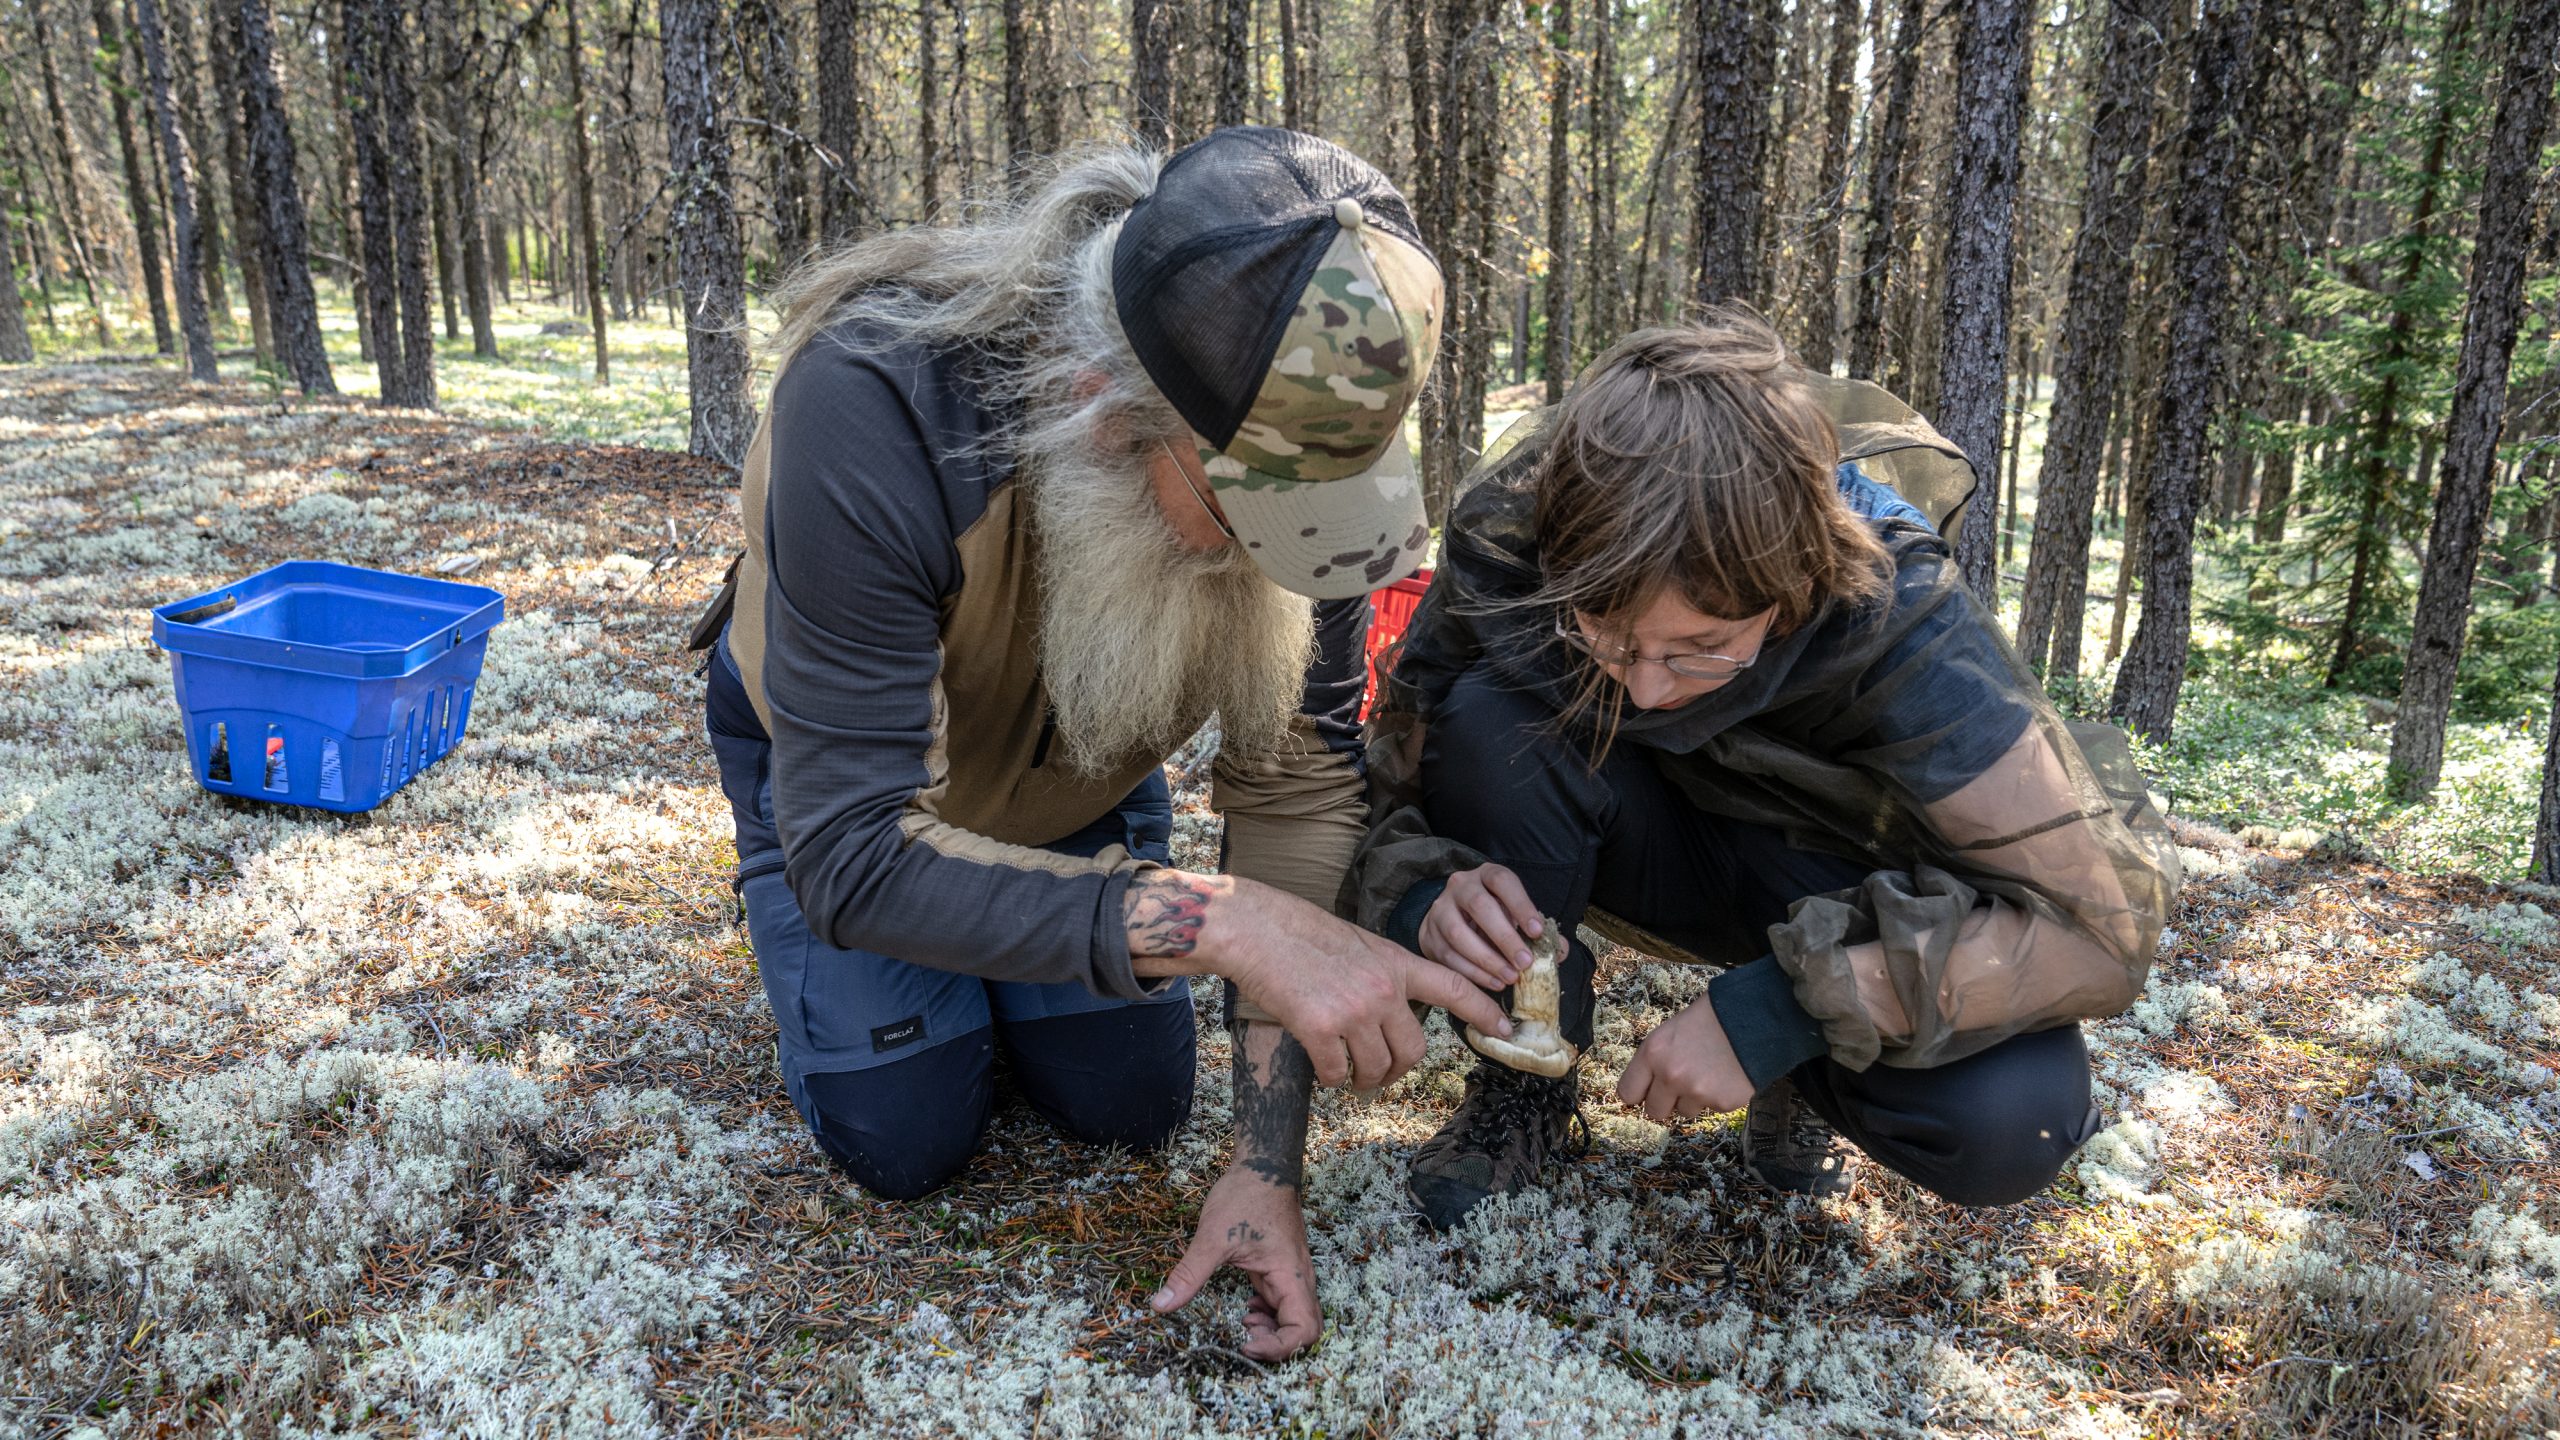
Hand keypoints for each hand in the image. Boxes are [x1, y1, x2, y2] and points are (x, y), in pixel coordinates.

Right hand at [1136, 872, 1513, 1089]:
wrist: (1256, 930)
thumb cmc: (1302, 935)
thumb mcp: (1360, 944)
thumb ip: (1385, 977)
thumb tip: (1396, 1016)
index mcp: (1396, 963)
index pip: (1454, 987)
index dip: (1483, 1011)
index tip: (1505, 1029)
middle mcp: (1382, 989)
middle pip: (1414, 1051)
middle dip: (1398, 1070)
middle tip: (1381, 1073)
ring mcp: (1353, 1010)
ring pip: (1377, 1069)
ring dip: (1364, 1080)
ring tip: (1350, 1074)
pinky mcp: (1319, 1029)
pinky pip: (1338, 1074)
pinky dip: (1332, 1078)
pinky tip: (1322, 1065)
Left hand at [1150, 1167, 1320, 1360]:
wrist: (1261, 1167)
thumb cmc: (1246, 1196)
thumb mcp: (1212, 1237)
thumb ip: (1190, 1274)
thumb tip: (1161, 1305)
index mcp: (1291, 1276)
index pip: (1305, 1330)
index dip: (1279, 1347)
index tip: (1245, 1342)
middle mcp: (1298, 1280)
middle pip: (1305, 1331)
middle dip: (1277, 1345)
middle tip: (1244, 1340)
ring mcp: (1291, 1276)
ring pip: (1293, 1319)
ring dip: (1271, 1332)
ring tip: (1241, 1325)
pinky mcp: (1280, 1271)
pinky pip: (1282, 1305)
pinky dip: (1266, 1316)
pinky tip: (1245, 1309)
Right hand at [1416, 863, 1546, 989]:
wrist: (1453, 918)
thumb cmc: (1493, 916)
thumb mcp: (1515, 914)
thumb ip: (1537, 930)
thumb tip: (1558, 951)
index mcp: (1486, 875)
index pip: (1502, 881)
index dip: (1521, 905)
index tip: (1538, 932)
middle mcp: (1460, 886)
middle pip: (1479, 906)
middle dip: (1504, 938)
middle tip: (1525, 963)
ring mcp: (1440, 910)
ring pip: (1459, 934)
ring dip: (1487, 959)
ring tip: (1510, 978)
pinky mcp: (1428, 934)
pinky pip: (1448, 956)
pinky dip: (1472, 973)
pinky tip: (1492, 983)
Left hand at [1616, 994, 1754, 1122]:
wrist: (1755, 1017)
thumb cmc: (1711, 1018)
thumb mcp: (1672, 1030)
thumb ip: (1656, 1059)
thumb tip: (1647, 1087)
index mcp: (1652, 1053)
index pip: (1628, 1092)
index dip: (1639, 1093)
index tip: (1646, 1092)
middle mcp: (1670, 1076)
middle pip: (1654, 1111)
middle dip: (1665, 1102)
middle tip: (1680, 1087)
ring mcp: (1696, 1092)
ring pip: (1684, 1112)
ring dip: (1693, 1099)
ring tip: (1709, 1073)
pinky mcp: (1721, 1103)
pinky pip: (1711, 1109)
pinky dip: (1718, 1097)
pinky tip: (1726, 1075)